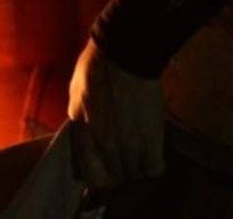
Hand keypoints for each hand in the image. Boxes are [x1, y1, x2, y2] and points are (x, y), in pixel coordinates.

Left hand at [67, 37, 164, 188]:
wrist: (124, 56)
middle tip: (127, 153)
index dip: (102, 177)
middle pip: (116, 174)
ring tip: (141, 150)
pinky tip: (154, 152)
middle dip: (121, 167)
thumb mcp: (76, 94)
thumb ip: (80, 116)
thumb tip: (85, 128)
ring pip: (135, 173)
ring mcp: (128, 145)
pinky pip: (154, 168)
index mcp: (84, 134)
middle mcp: (104, 145)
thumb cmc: (97, 68)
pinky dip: (155, 164)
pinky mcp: (150, 140)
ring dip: (138, 165)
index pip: (92, 175)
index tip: (108, 169)